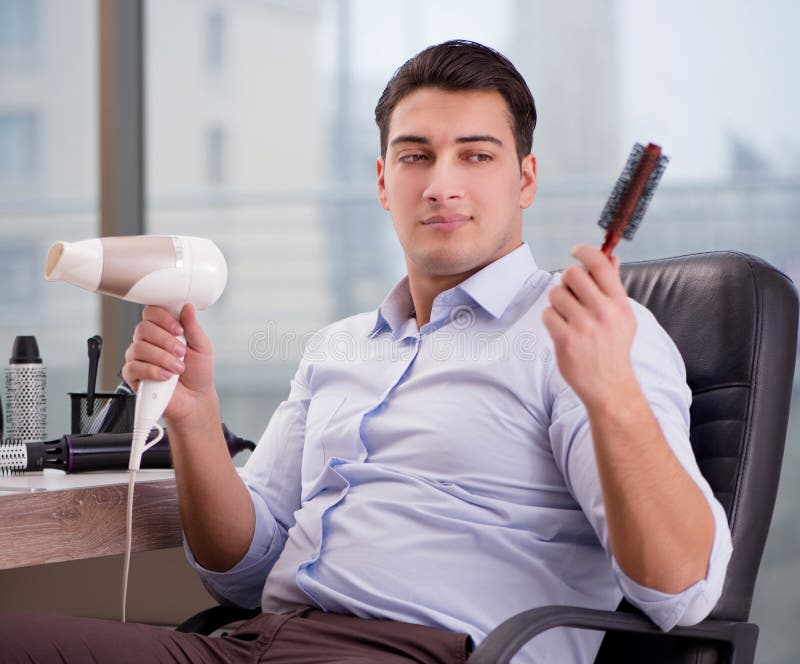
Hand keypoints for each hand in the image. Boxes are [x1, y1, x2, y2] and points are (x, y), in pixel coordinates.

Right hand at [122, 303, 217, 425]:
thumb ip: (193, 327)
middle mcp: (148, 341)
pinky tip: (165, 376)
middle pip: (143, 328)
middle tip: (181, 353)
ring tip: (178, 368)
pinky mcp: (133, 375)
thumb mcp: (202, 347)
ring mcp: (139, 358)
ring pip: (138, 347)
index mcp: (164, 330)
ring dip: (162, 358)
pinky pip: (133, 367)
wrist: (195, 399)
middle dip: (165, 341)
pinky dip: (152, 371)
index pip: (152, 312)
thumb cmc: (198, 373)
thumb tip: (187, 307)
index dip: (163, 318)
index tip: (179, 329)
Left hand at [542, 244, 637, 407]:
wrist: (608, 384)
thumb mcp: (623, 316)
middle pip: (571, 274)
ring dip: (557, 302)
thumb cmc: (613, 347)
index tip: (576, 250)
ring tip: (567, 316)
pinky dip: (550, 319)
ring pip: (556, 293)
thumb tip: (611, 257)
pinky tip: (560, 329)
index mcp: (618, 303)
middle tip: (570, 292)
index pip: (600, 264)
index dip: (585, 251)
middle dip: (566, 280)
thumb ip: (614, 286)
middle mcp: (603, 312)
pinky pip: (547, 314)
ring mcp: (584, 327)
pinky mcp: (565, 340)